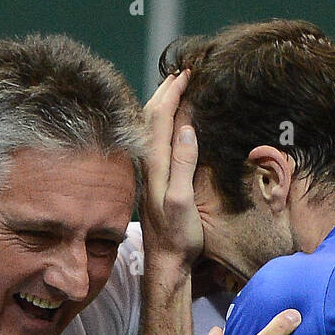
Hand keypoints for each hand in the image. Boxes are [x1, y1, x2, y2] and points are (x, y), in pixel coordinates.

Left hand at [140, 69, 202, 279]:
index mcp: (154, 165)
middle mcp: (148, 164)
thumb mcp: (182, 201)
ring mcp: (149, 172)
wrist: (165, 263)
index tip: (187, 72)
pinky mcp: (154, 180)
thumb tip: (186, 127)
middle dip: (166, 91)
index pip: (160, 117)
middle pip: (151, 117)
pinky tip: (172, 124)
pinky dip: (164, 123)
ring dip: (163, 105)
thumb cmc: (177, 237)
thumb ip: (182, 164)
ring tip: (176, 88)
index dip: (173, 92)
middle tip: (182, 71)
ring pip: (152, 128)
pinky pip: (157, 141)